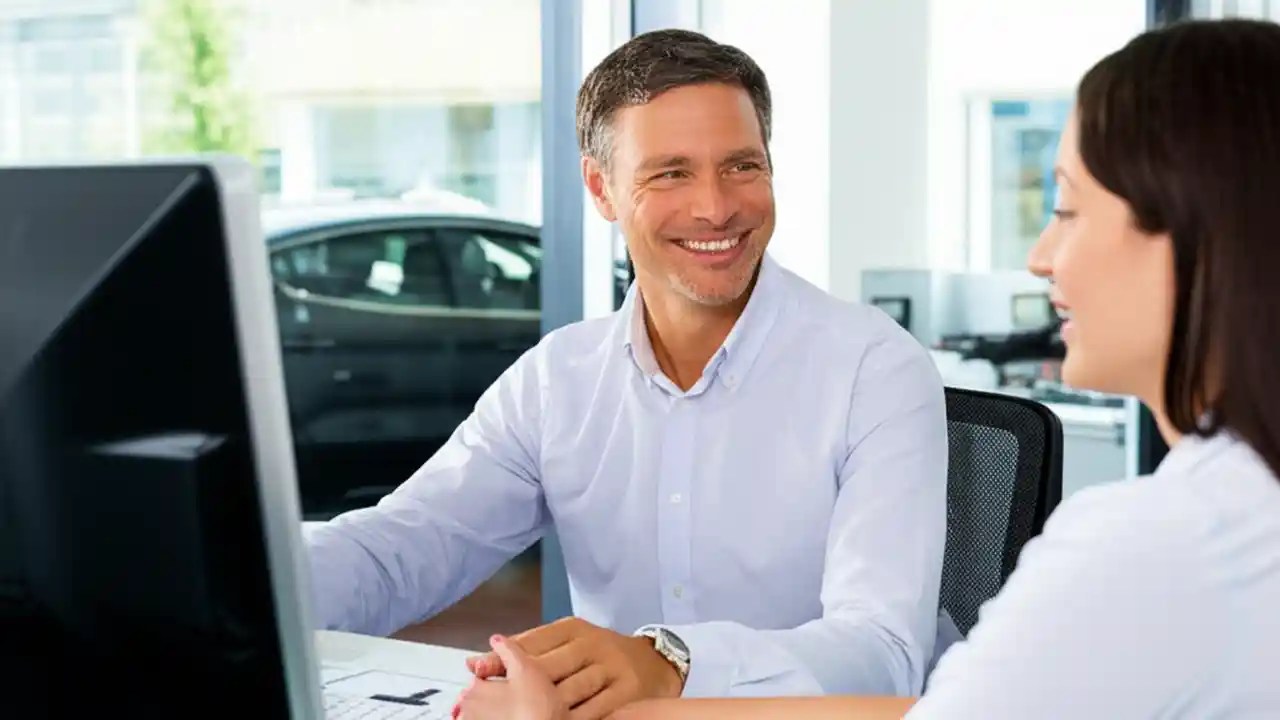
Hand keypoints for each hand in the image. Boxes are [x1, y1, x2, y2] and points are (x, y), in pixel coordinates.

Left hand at [466, 617, 683, 719]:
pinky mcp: (627, 692)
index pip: (532, 641)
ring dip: (544, 708)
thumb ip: (524, 652)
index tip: (478, 672)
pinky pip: (595, 711)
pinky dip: (574, 719)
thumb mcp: (566, 643)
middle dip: (518, 686)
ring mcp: (611, 668)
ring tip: (523, 716)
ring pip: (570, 692)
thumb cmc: (598, 654)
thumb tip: (474, 663)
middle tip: (497, 702)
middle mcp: (593, 643)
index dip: (503, 658)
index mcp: (574, 628)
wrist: (654, 662)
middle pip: (548, 667)